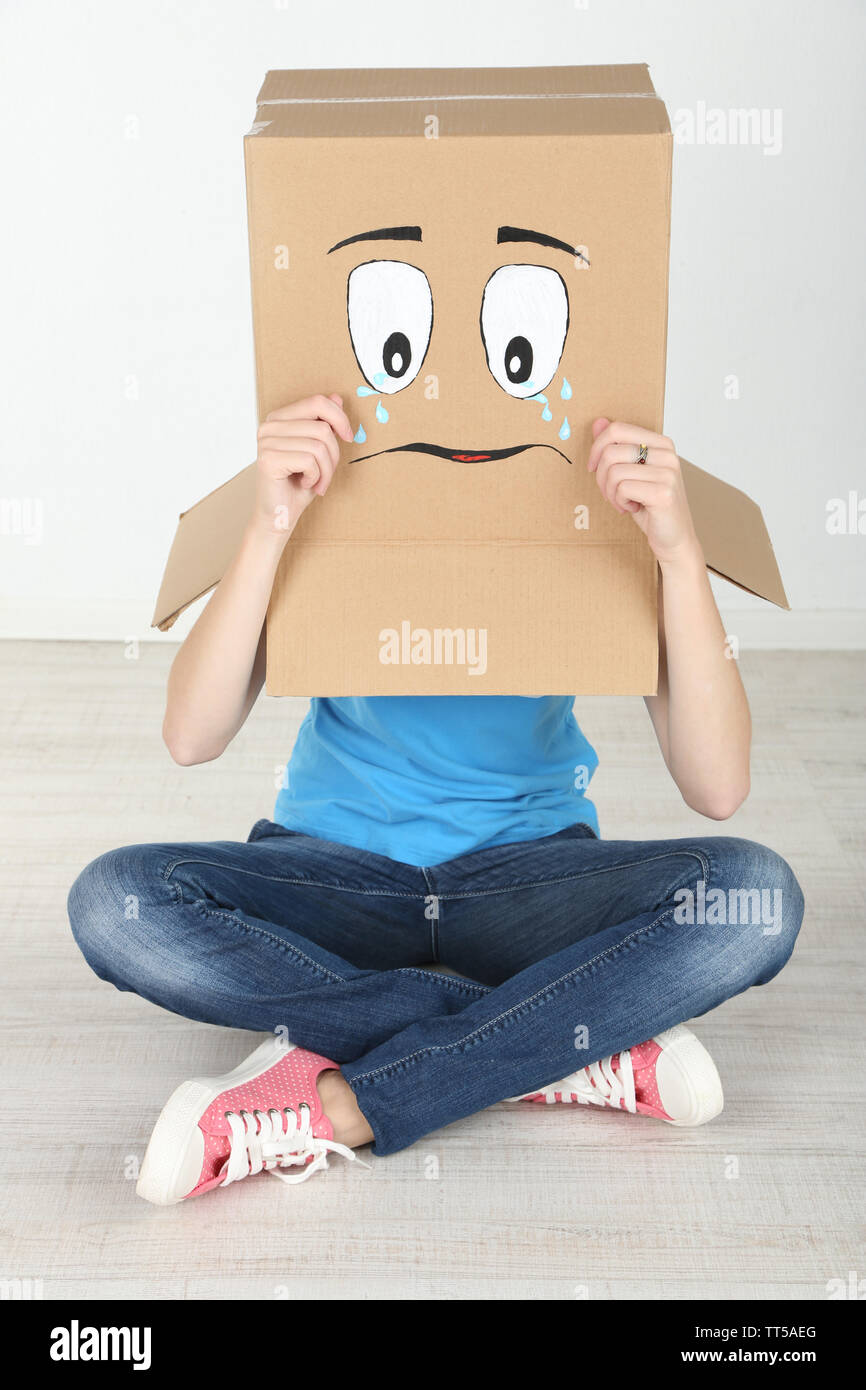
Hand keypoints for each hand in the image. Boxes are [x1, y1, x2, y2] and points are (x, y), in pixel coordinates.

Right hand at [253, 393, 353, 534]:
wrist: (279, 516)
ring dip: (326, 470)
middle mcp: (269, 426)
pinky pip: (309, 460)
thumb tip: (337, 397)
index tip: (348, 437)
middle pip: (322, 427)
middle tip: (327, 473)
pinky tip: (305, 484)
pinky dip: (316, 477)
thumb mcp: (318, 450)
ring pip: (318, 445)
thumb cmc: (298, 484)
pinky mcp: (268, 459)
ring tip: (317, 481)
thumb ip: (324, 423)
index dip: (339, 418)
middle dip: (334, 454)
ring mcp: (266, 441)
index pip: (317, 402)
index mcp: (279, 418)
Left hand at [587, 417, 700, 566]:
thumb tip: (598, 421)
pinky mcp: (663, 493)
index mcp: (661, 443)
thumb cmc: (651, 506)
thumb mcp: (631, 472)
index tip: (593, 467)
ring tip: (622, 502)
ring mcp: (668, 473)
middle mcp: (667, 454)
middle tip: (610, 493)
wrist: (674, 538)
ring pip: (614, 472)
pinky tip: (632, 508)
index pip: (618, 429)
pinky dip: (619, 502)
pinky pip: (622, 489)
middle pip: (611, 452)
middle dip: (601, 476)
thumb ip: (616, 447)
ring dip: (610, 493)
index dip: (597, 448)